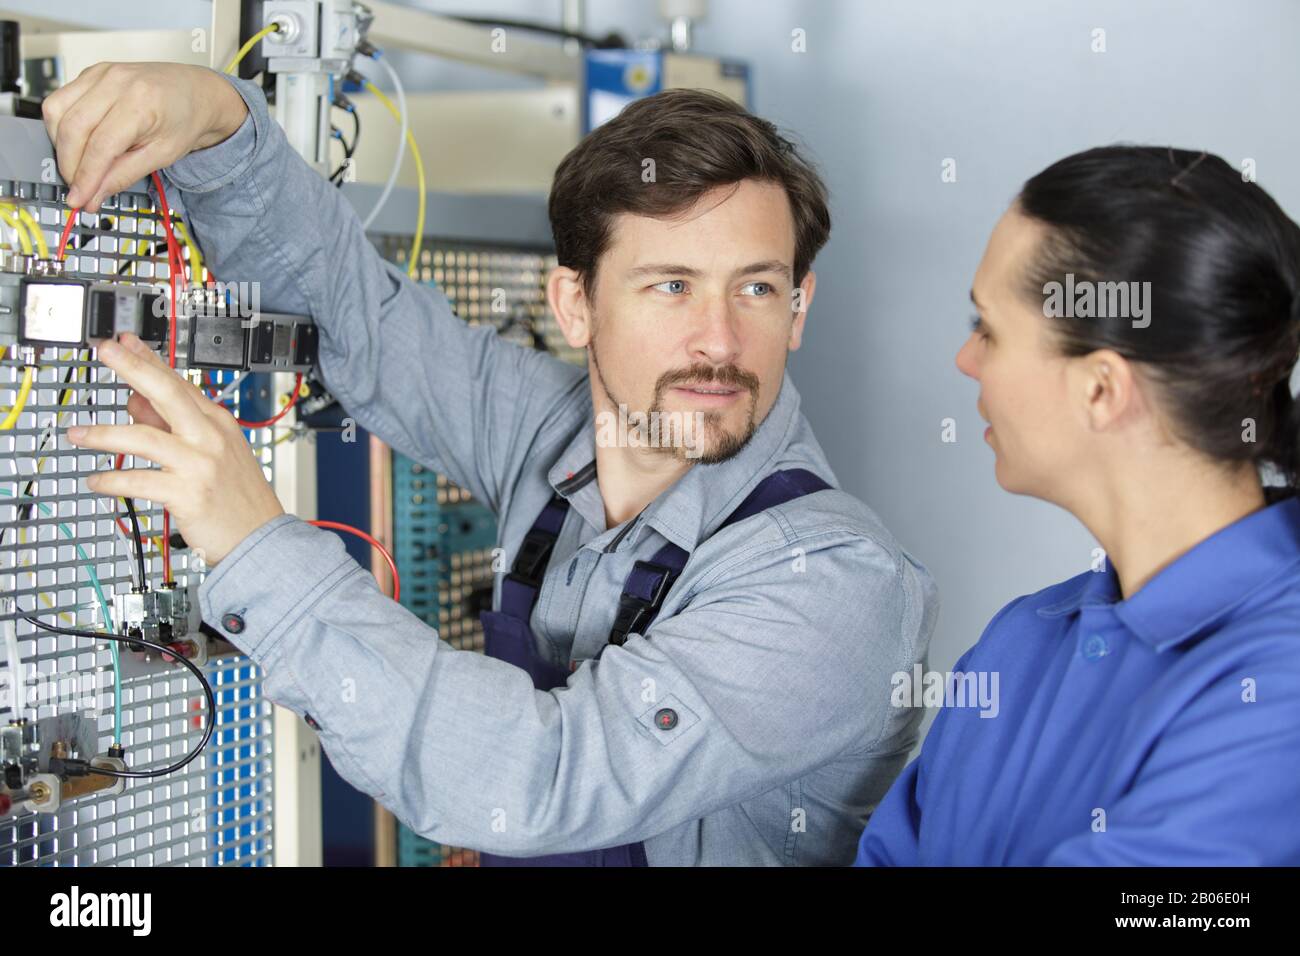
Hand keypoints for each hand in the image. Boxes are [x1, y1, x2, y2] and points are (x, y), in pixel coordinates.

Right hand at [42, 62, 248, 212]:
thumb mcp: (163, 155)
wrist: (196, 92)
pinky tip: (77, 143)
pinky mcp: (91, 73)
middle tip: (77, 189)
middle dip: (69, 165)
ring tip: (76, 167)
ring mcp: (101, 74)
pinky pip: (60, 100)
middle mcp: (117, 82)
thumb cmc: (184, 120)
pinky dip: (61, 126)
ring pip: (57, 110)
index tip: (79, 199)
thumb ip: (124, 175)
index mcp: (141, 103)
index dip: (86, 177)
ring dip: (59, 145)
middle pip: (74, 128)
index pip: (101, 146)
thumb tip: (93, 196)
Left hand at [65, 333, 284, 565]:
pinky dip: (113, 480)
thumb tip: (135, 403)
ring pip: (145, 437)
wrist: (261, 537)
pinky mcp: (188, 493)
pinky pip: (140, 481)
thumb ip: (172, 426)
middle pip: (167, 393)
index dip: (148, 359)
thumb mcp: (211, 453)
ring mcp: (200, 464)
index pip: (178, 383)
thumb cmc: (237, 497)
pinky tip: (97, 480)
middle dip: (133, 368)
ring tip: (77, 433)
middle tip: (105, 350)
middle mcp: (209, 438)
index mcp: (217, 423)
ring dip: (105, 434)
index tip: (124, 342)